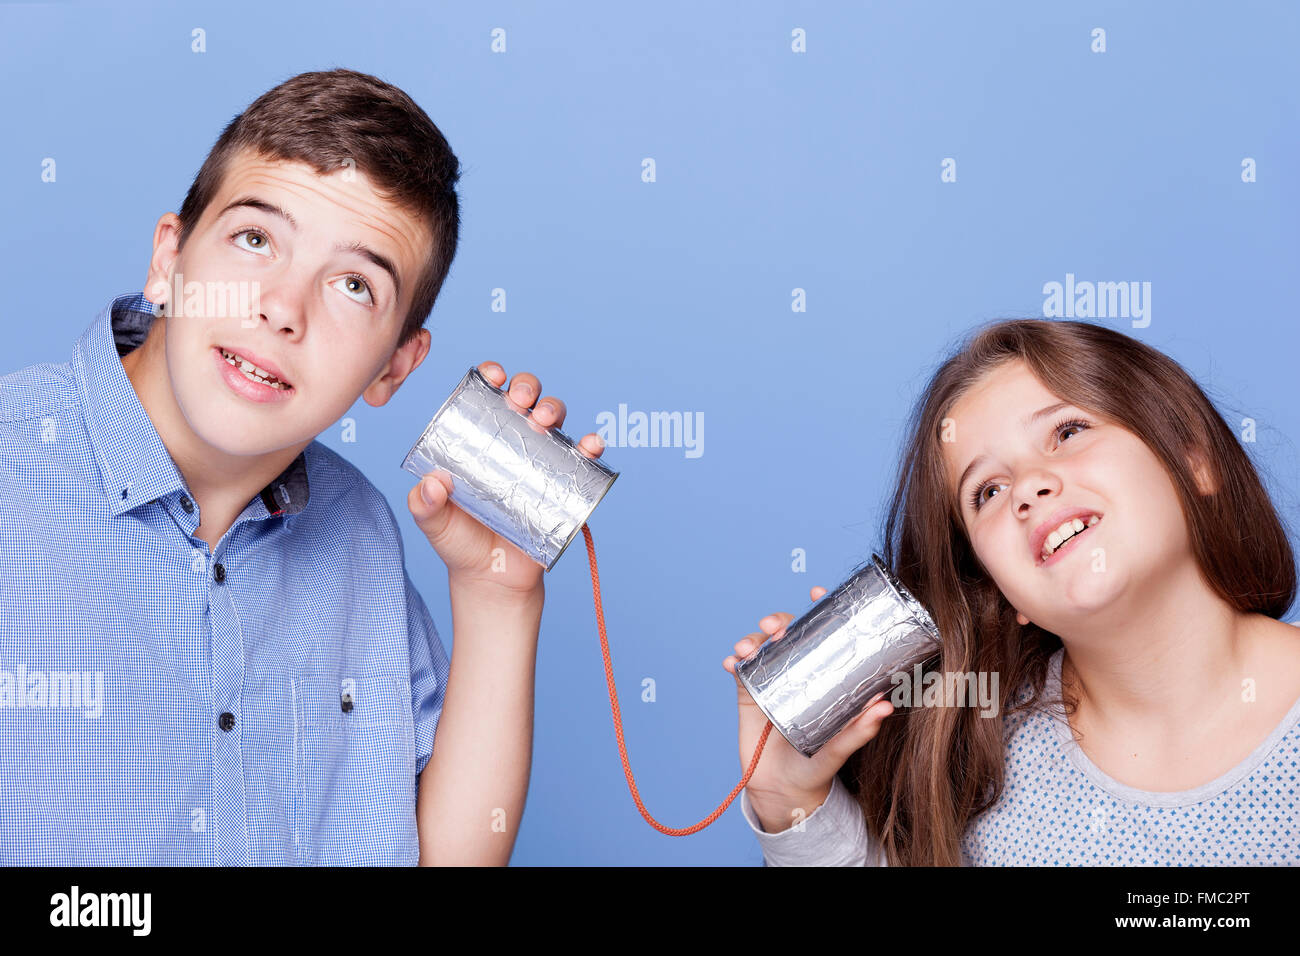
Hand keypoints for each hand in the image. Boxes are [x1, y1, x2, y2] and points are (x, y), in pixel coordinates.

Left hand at [407, 361, 605, 594]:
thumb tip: (431, 483)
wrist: (493, 579)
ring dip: (555, 408)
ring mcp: (541, 463)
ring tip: (546, 420)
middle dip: (528, 388)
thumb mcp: (434, 522)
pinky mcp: (564, 486)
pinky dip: (591, 447)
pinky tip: (590, 445)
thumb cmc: (460, 543)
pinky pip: (583, 461)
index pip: (489, 397)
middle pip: (527, 401)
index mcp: (482, 441)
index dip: (494, 377)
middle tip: (521, 400)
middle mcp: (515, 444)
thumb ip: (423, 505)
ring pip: (556, 423)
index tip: (494, 376)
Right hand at [723, 585, 894, 827]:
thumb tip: (886, 706)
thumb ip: (859, 730)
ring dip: (752, 639)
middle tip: (774, 626)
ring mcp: (772, 680)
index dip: (820, 609)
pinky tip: (731, 662)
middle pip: (787, 633)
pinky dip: (734, 661)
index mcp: (823, 675)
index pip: (823, 634)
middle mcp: (797, 671)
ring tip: (747, 648)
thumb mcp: (841, 747)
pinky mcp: (749, 694)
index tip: (817, 591)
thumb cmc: (818, 765)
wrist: (784, 791)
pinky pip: (740, 670)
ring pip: (760, 646)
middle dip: (778, 620)